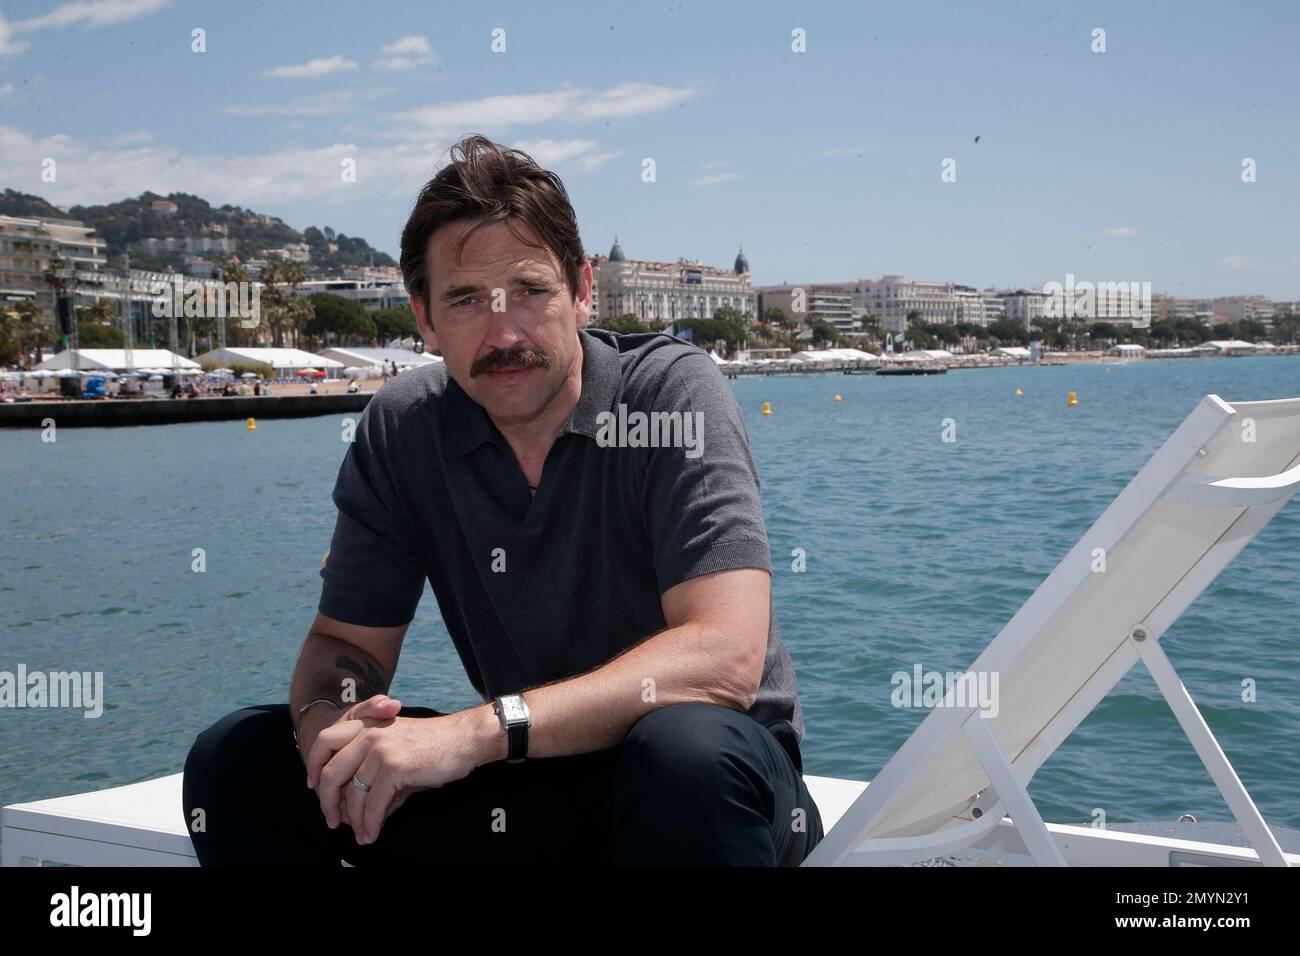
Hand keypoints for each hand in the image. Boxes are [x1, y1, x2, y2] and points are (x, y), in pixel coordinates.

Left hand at [311, 707, 484, 845]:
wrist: (463, 740)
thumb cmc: (433, 747)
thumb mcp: (397, 750)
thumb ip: (374, 773)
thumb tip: (360, 809)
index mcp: (366, 724)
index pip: (324, 741)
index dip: (314, 766)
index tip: (314, 788)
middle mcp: (367, 734)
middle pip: (331, 773)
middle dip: (328, 803)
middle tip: (332, 821)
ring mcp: (379, 749)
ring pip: (353, 794)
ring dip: (354, 821)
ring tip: (360, 836)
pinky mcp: (394, 767)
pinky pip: (373, 804)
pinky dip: (370, 824)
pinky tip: (373, 833)